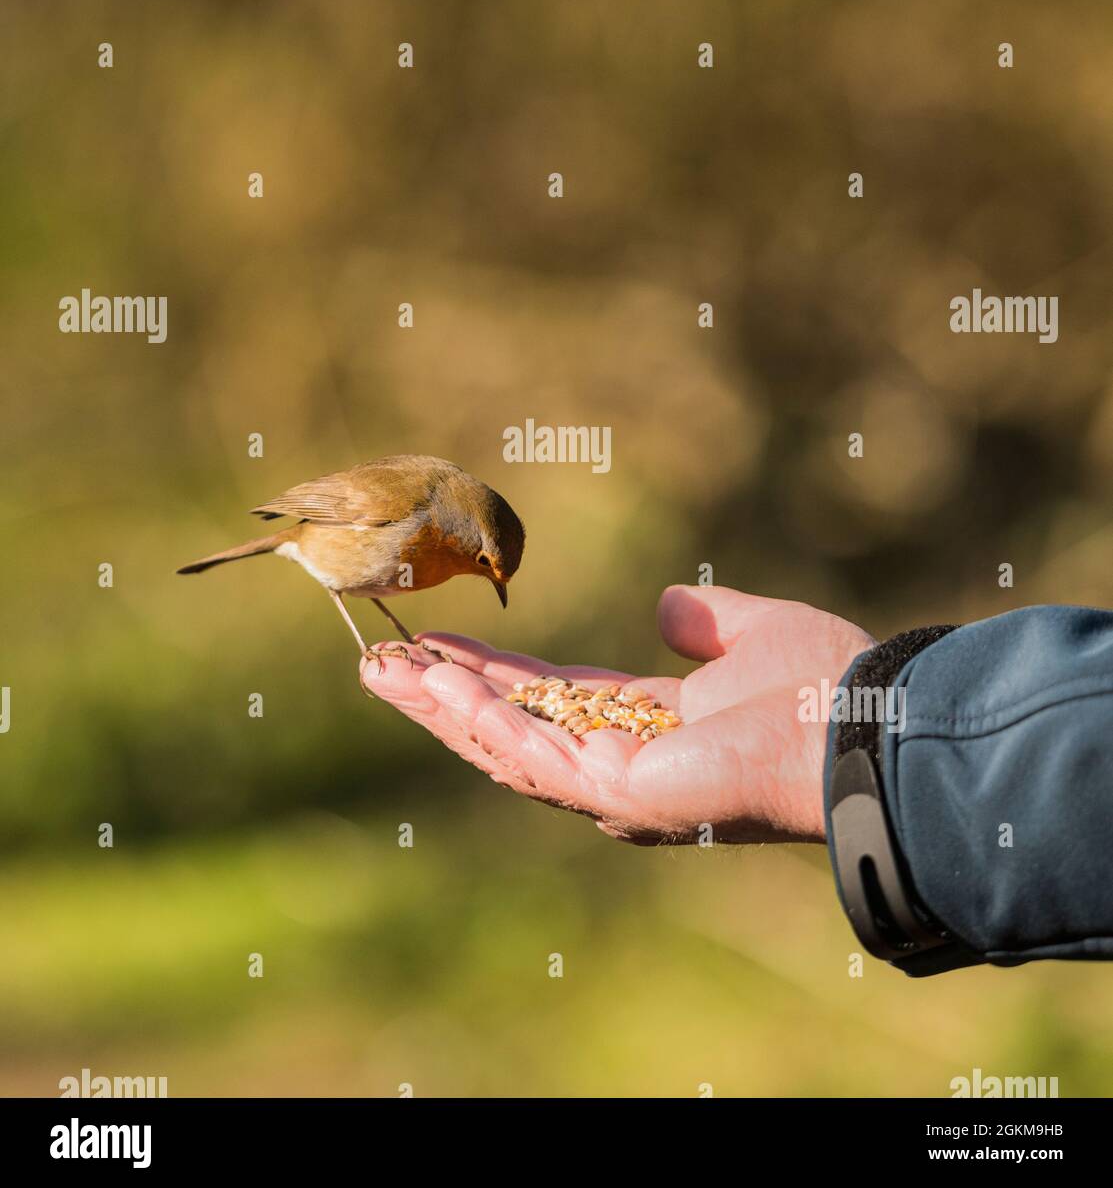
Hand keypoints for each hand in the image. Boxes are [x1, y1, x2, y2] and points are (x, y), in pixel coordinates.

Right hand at [359, 585, 873, 844]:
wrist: (857, 724)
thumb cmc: (819, 681)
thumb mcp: (753, 630)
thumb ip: (706, 622)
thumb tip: (669, 605)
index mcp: (645, 726)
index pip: (547, 699)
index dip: (490, 672)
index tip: (436, 642)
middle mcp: (619, 761)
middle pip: (508, 727)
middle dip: (443, 695)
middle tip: (378, 661)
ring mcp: (613, 784)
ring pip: (503, 745)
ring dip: (442, 707)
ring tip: (383, 669)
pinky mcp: (616, 791)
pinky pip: (532, 755)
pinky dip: (479, 720)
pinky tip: (436, 685)